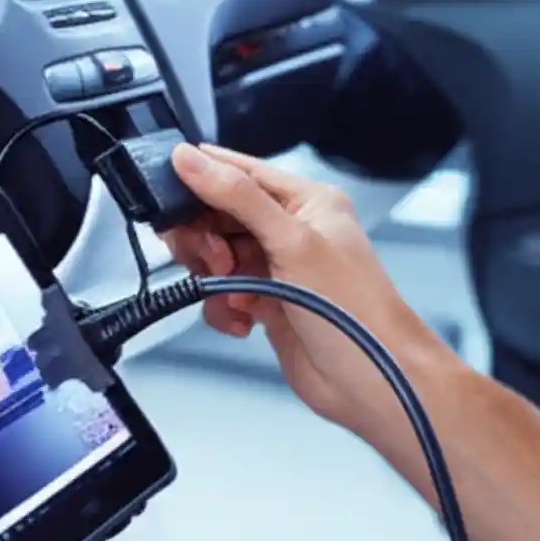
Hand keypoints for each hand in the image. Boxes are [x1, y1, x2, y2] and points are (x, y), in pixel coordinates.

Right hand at [165, 143, 457, 434]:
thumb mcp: (292, 243)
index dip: (203, 176)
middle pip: (221, 215)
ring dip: (213, 277)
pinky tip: (241, 320)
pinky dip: (222, 307)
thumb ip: (238, 197)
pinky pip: (223, 294)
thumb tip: (191, 159)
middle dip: (205, 238)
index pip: (243, 172)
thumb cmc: (356, 311)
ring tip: (235, 293)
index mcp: (308, 201)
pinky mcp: (269, 305)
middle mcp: (294, 231)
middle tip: (211, 259)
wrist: (373, 381)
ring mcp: (279, 269)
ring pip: (216, 257)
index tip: (166, 187)